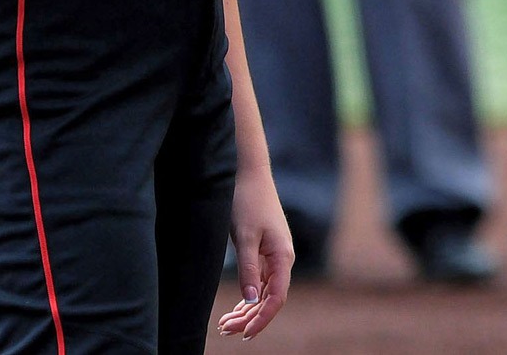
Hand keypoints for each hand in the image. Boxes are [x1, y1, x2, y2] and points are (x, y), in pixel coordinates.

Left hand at [216, 166, 290, 339]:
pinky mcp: (265, 249)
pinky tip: (236, 307)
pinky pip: (260, 280)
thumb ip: (248, 269)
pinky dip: (248, 295)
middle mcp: (283, 259)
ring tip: (225, 325)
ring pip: (263, 291)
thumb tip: (250, 302)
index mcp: (283, 257)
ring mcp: (274, 255)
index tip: (244, 334)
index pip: (276, 299)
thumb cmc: (246, 200)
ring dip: (246, 309)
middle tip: (224, 331)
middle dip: (249, 318)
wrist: (248, 172)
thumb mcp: (244, 236)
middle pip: (269, 299)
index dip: (261, 319)